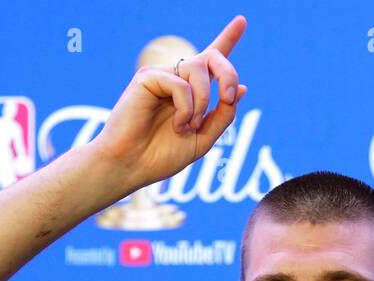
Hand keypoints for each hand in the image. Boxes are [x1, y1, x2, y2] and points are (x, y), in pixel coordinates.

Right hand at [89, 14, 247, 191]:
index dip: (228, 39)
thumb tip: (241, 89)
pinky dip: (186, 108)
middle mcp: (177, 79)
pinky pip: (181, 84)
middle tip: (227, 98)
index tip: (241, 21)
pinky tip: (176, 125)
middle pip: (212, 58)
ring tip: (187, 126)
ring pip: (198, 70)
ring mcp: (162, 76)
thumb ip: (223, 116)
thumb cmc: (161, 156)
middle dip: (228, 74)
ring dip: (202, 102)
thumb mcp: (203, 139)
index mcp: (192, 93)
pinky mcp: (147, 78)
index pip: (212, 62)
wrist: (132, 166)